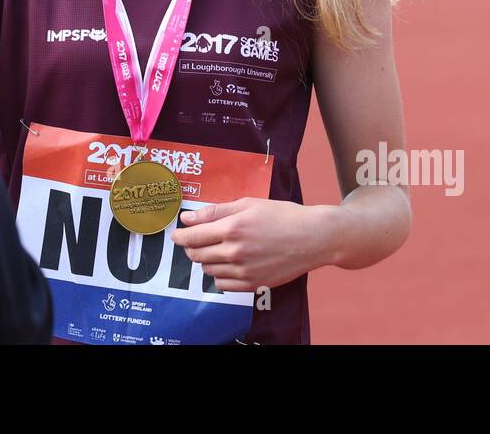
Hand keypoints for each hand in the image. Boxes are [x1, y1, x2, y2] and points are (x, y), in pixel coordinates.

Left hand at [169, 198, 337, 292]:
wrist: (312, 238)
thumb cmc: (282, 215)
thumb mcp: (248, 204)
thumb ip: (215, 212)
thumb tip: (188, 218)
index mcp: (233, 228)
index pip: (193, 236)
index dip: (180, 236)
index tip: (176, 234)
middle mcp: (236, 252)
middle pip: (197, 255)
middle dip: (190, 247)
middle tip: (195, 240)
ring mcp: (244, 271)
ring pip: (208, 270)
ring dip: (205, 260)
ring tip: (217, 249)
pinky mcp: (253, 284)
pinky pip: (223, 285)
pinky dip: (219, 275)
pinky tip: (228, 264)